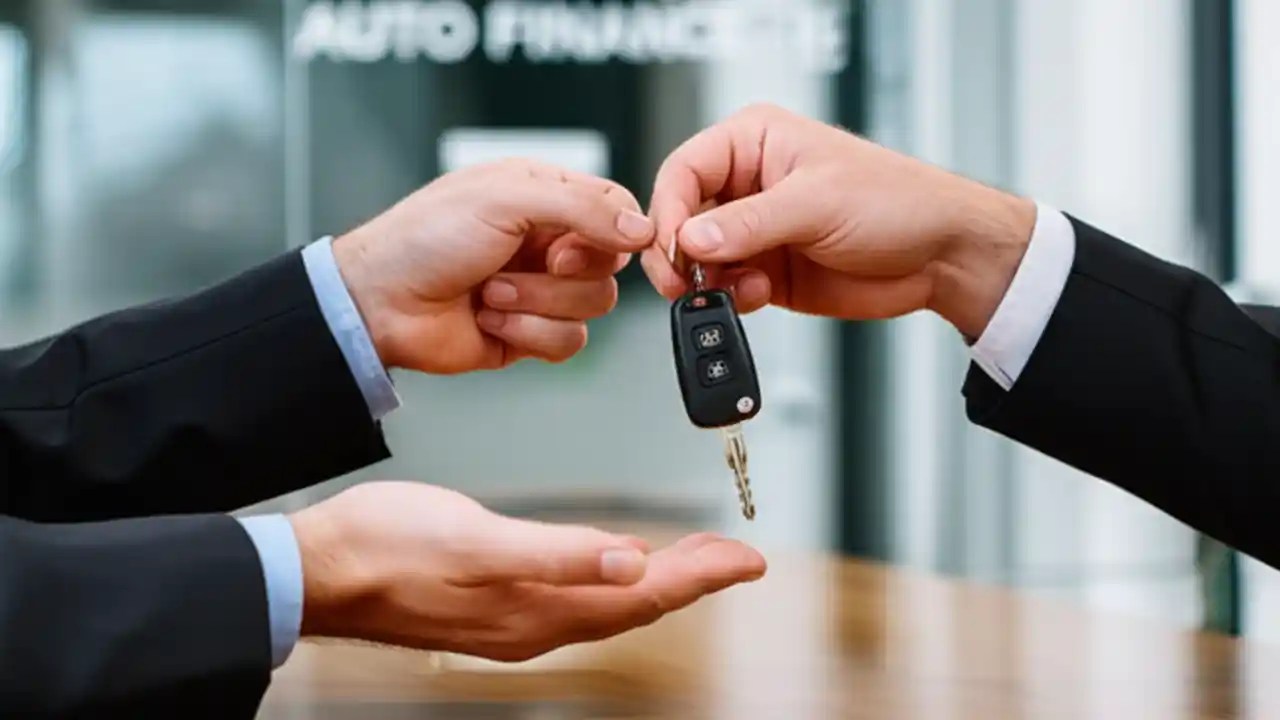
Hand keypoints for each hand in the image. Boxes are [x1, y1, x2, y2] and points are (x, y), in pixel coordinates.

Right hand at [290, 482, 766, 660]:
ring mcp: (515, 618)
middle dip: (691, 578)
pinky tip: (612, 565)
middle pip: (635, 602)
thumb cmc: (388, 548)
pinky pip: (576, 599)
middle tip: (735, 557)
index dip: (700, 576)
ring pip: (609, 603)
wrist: (321, 570)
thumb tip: (631, 562)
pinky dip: (610, 580)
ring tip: (693, 561)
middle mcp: (535, 622)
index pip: (643, 594)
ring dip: (657, 581)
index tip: (746, 559)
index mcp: (539, 607)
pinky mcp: (494, 605)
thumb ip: (557, 554)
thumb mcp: (476, 540)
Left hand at [334, 160, 654, 373]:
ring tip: (490, 293)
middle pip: (610, 264)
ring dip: (537, 303)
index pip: (615, 210)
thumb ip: (582, 208)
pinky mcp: (531, 334)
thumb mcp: (505, 199)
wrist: (379, 303)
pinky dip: (528, 333)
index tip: (572, 242)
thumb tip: (641, 229)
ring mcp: (541, 290)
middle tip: (522, 264)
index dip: (611, 232)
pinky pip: (569, 342)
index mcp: (544, 197)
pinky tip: (490, 320)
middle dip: (562, 272)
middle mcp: (548, 242)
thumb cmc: (424, 239)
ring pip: (593, 306)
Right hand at [641, 104, 1037, 338]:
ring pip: (698, 258)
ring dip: (708, 280)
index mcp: (755, 142)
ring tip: (739, 288)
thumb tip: (692, 237)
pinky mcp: (766, 271)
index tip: (672, 246)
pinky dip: (731, 298)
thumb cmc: (899, 201)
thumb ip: (749, 222)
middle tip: (685, 281)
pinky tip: (759, 294)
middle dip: (679, 252)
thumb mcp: (818, 202)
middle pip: (681, 217)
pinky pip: (725, 288)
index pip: (685, 169)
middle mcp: (748, 184)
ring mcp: (756, 230)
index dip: (669, 210)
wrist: (942, 257)